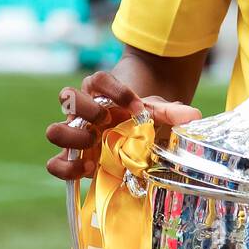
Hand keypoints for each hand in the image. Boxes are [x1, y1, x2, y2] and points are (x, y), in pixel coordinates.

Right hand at [45, 70, 196, 180]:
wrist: (136, 137)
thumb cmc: (143, 120)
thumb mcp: (158, 113)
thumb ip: (172, 112)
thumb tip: (193, 116)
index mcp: (100, 91)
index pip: (99, 80)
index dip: (115, 90)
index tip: (137, 105)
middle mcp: (82, 110)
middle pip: (67, 97)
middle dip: (87, 110)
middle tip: (107, 121)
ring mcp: (75, 135)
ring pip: (55, 131)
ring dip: (74, 137)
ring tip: (95, 145)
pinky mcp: (73, 160)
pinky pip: (56, 164)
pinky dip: (68, 168)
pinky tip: (91, 169)